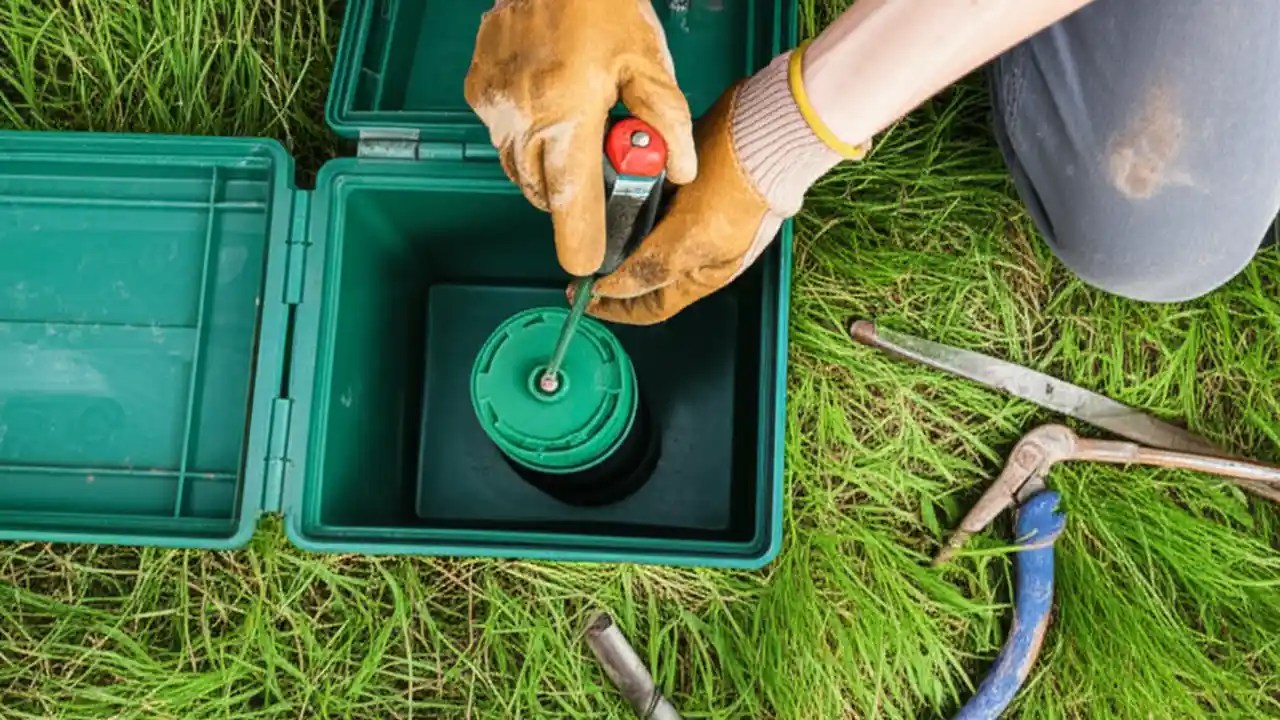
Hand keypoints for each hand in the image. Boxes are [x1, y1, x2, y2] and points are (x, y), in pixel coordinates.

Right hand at [464, 0, 696, 276]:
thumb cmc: (602, 6)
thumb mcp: (649, 60)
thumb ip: (668, 120)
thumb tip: (678, 171)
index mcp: (566, 112)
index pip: (570, 198)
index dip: (580, 239)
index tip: (588, 263)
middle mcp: (520, 117)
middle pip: (545, 193)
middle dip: (572, 200)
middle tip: (598, 173)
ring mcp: (493, 107)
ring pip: (520, 170)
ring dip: (549, 170)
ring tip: (576, 133)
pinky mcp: (477, 94)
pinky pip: (504, 139)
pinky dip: (528, 139)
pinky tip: (551, 107)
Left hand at [585, 53, 859, 324]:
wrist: (769, 127)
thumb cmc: (741, 183)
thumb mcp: (691, 237)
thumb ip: (651, 267)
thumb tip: (611, 289)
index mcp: (703, 273)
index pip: (650, 306)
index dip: (615, 308)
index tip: (582, 299)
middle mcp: (699, 251)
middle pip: (644, 274)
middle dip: (613, 273)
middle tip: (580, 265)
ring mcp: (695, 217)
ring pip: (645, 236)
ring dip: (621, 234)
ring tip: (596, 228)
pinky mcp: (692, 185)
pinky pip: (654, 201)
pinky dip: (634, 200)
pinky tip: (617, 188)